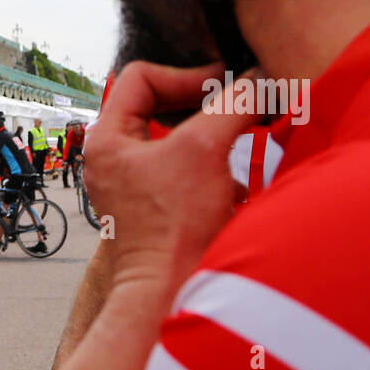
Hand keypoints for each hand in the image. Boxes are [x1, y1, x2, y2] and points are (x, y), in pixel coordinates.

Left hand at [83, 61, 263, 292]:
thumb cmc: (174, 226)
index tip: (227, 85)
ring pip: (181, 142)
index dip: (187, 75)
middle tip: (242, 105)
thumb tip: (263, 78)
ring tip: (246, 142)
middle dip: (207, 106)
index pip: (141, 78)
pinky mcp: (160, 212)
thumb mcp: (204, 150)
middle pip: (162, 108)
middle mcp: (115, 162)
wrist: (171, 294)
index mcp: (107, 141)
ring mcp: (135, 188)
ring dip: (216, 139)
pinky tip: (240, 188)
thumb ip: (233, 104)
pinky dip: (218, 173)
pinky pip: (191, 175)